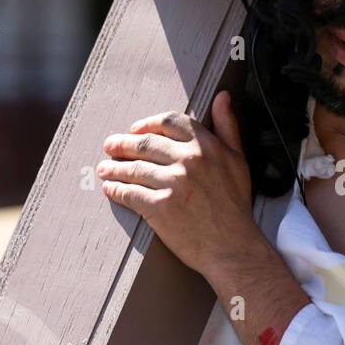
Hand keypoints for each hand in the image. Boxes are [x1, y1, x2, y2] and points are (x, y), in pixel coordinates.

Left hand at [97, 90, 256, 277]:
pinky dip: (115, 191)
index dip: (147, 124)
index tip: (135, 130)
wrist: (232, 247)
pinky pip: (128, 193)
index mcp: (207, 146)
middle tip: (110, 146)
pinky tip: (110, 190)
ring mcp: (172, 184)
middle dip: (122, 144)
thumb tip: (222, 97)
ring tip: (105, 169)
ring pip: (133, 168)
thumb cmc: (235, 207)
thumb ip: (227, 126)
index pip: (169, 122)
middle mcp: (189, 161)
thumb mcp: (238, 160)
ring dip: (114, 167)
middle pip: (144, 143)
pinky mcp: (159, 207)